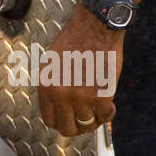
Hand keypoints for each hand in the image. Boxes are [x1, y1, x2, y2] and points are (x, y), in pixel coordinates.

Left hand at [37, 6, 122, 136]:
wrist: (94, 27)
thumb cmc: (75, 40)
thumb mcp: (52, 64)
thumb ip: (53, 87)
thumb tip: (59, 107)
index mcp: (46, 85)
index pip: (49, 119)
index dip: (61, 123)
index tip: (69, 121)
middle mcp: (60, 94)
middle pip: (67, 128)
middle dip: (78, 128)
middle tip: (86, 121)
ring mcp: (81, 96)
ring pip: (87, 124)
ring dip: (95, 120)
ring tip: (99, 109)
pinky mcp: (101, 94)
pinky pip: (105, 117)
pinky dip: (109, 114)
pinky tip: (109, 106)